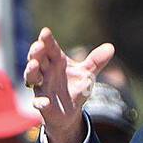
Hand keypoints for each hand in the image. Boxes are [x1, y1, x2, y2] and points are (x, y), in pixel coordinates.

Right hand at [23, 27, 114, 142]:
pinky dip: (40, 102)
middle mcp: (46, 71)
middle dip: (36, 52)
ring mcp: (42, 87)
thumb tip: (111, 47)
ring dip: (31, 71)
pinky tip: (44, 102)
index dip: (47, 40)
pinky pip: (38, 102)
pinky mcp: (42, 104)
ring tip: (34, 65)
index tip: (45, 31)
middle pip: (37, 58)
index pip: (50, 48)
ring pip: (32, 76)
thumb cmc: (76, 87)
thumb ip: (96, 61)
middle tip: (39, 46)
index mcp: (56, 61)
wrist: (70, 111)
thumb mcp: (87, 74)